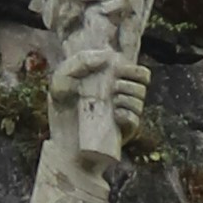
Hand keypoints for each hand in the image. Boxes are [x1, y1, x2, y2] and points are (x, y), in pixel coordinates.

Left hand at [53, 50, 148, 169]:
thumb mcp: (61, 80)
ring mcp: (124, 117)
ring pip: (139, 101)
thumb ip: (79, 61)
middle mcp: (122, 100)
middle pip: (142, 85)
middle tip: (113, 87)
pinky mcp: (123, 135)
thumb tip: (107, 56)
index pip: (139, 73)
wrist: (59, 146)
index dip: (135, 69)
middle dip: (131, 82)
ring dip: (129, 97)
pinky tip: (117, 113)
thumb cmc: (61, 111)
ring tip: (113, 100)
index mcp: (114, 84)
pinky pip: (134, 121)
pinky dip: (128, 114)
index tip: (119, 70)